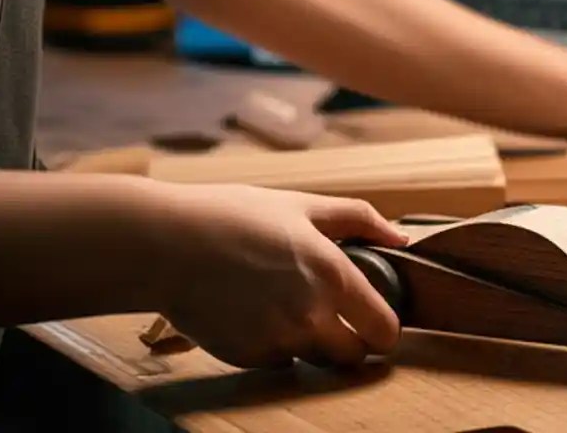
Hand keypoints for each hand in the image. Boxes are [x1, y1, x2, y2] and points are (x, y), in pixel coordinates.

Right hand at [147, 183, 407, 368]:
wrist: (164, 244)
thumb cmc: (233, 216)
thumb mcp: (303, 205)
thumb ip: (360, 220)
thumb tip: (402, 238)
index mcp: (333, 276)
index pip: (384, 331)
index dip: (384, 329)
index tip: (375, 322)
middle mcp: (311, 316)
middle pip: (353, 357)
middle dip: (351, 342)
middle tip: (335, 319)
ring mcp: (277, 341)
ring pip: (314, 360)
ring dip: (311, 344)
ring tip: (285, 307)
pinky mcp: (246, 356)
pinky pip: (277, 362)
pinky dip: (274, 347)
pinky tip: (254, 314)